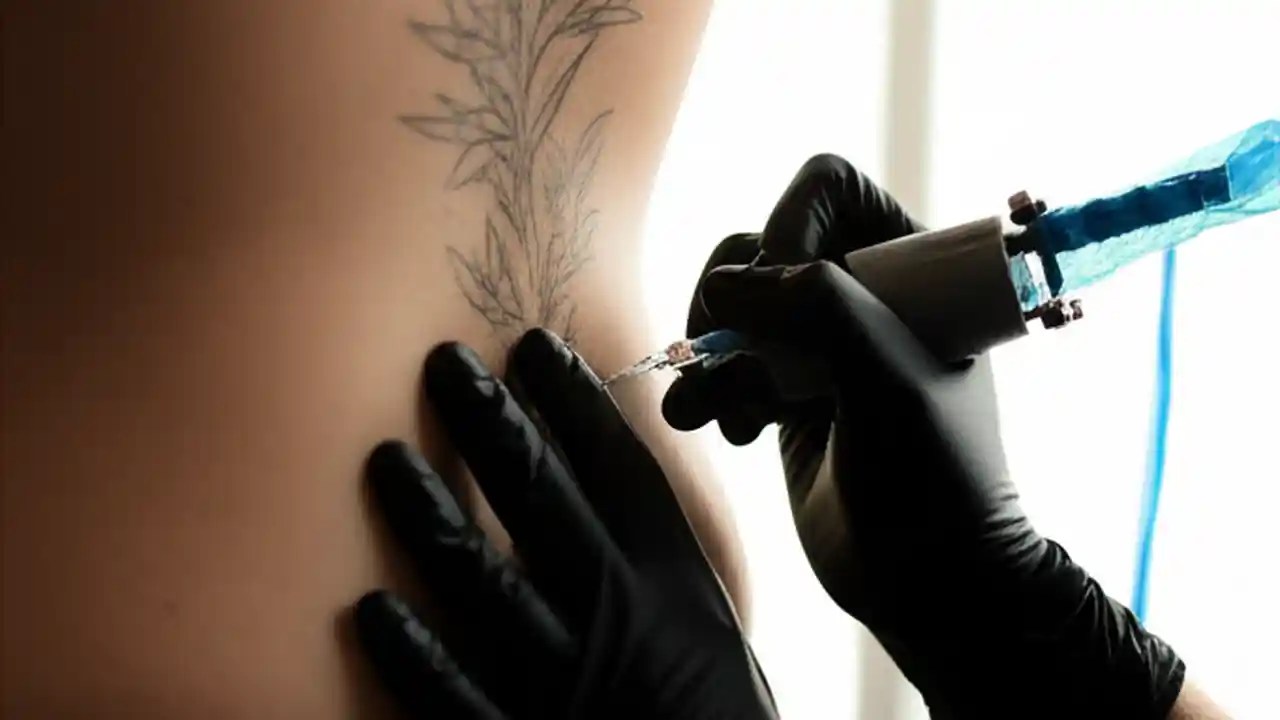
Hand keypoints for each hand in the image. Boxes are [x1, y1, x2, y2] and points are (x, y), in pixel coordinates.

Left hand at [353, 329, 776, 718]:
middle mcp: (618, 620)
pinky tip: (370, 607)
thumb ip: (662, 568)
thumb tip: (608, 491)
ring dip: (430, 516)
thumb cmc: (717, 716)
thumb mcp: (713, 631)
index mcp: (677, 587)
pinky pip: (453, 695)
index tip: (535, 347)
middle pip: (543, 503)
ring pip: (482, 584)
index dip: (576, 404)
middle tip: (445, 362)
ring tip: (385, 457)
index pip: (620, 473)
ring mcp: (564, 685)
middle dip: (492, 426)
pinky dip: (412, 652)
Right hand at [663, 155, 1184, 717]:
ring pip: (733, 305)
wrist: (928, 580)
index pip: (831, 190)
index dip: (790, 222)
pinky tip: (724, 432)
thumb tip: (723, 286)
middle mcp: (863, 296)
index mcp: (911, 269)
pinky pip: (725, 364)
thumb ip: (814, 306)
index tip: (781, 286)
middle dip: (733, 300)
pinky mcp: (787, 394)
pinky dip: (709, 392)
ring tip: (707, 410)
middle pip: (763, 244)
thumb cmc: (933, 475)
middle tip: (731, 354)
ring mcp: (821, 346)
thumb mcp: (886, 375)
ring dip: (709, 354)